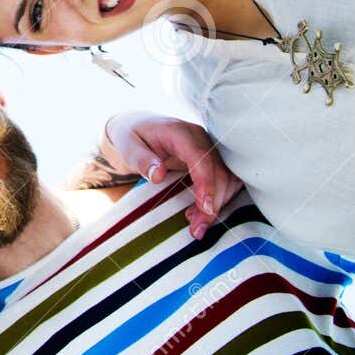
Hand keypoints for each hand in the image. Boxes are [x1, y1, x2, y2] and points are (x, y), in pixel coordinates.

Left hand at [104, 112, 241, 238]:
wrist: (137, 126)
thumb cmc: (131, 135)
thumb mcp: (127, 145)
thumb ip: (141, 159)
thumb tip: (158, 175)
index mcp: (178, 132)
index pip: (199, 156)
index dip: (205, 183)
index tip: (205, 208)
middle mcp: (199, 138)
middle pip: (218, 170)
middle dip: (213, 202)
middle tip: (197, 229)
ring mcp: (208, 147)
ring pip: (228, 176)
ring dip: (219, 202)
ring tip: (197, 224)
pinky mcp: (211, 158)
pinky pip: (225, 178)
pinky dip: (219, 198)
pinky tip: (202, 212)